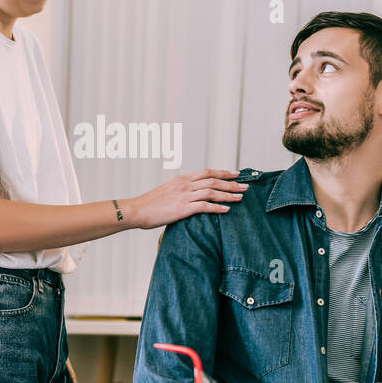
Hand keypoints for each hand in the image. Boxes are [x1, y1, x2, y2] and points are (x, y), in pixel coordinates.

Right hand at [124, 168, 246, 228]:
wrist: (136, 210)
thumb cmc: (150, 204)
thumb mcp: (167, 192)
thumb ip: (181, 192)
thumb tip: (192, 196)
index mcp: (181, 179)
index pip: (207, 172)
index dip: (223, 173)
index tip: (236, 174)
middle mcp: (184, 185)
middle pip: (213, 181)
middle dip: (231, 183)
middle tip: (245, 186)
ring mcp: (183, 196)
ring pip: (211, 192)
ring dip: (228, 194)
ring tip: (240, 198)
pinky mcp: (182, 208)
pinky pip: (204, 206)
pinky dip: (217, 207)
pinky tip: (226, 210)